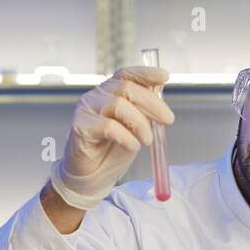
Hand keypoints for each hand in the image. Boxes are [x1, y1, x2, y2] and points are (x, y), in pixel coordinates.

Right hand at [50, 66, 172, 210]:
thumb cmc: (112, 151)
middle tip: (168, 120)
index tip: (165, 77)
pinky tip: (133, 146)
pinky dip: (127, 137)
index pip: (126, 74)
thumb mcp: (135, 127)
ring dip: (140, 123)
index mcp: (109, 92)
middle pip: (126, 88)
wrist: (92, 176)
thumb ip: (144, 111)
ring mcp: (86, 110)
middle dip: (152, 103)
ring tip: (147, 141)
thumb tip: (160, 96)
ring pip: (118, 105)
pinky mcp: (80, 127)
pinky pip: (109, 127)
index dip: (146, 73)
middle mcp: (96, 96)